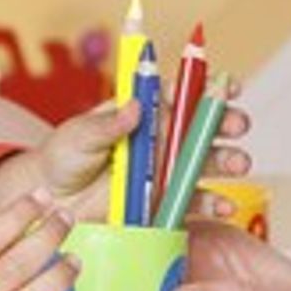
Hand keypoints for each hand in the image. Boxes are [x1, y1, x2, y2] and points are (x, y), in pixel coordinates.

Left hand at [0, 97, 256, 221]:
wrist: (52, 200)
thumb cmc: (63, 157)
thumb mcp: (79, 135)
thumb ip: (107, 124)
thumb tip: (135, 108)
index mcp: (142, 112)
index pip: (178, 94)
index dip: (204, 87)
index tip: (226, 86)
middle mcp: (160, 138)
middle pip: (200, 126)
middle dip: (223, 124)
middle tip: (237, 126)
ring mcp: (164, 170)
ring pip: (204, 161)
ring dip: (226, 161)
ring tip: (238, 164)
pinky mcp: (163, 201)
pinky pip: (192, 201)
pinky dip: (211, 203)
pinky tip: (224, 205)